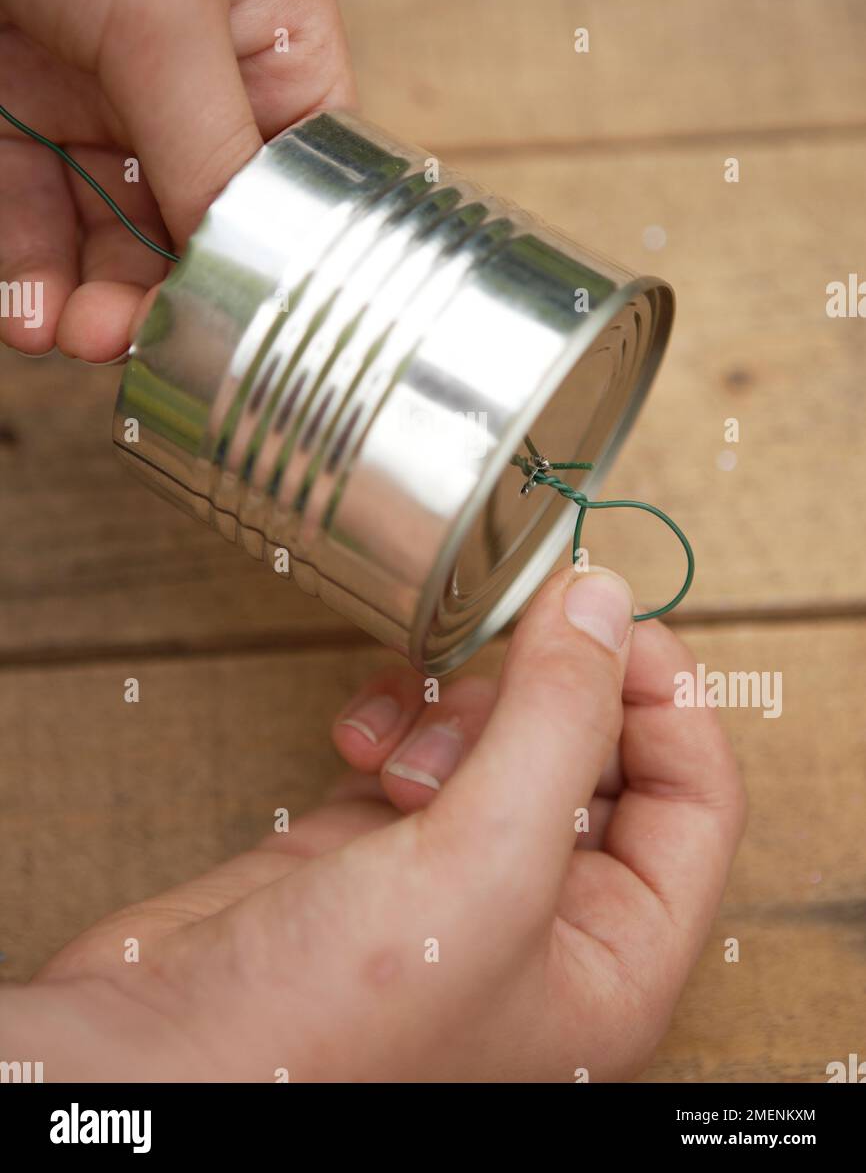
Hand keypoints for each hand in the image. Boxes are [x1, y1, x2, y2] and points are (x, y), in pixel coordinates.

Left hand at [0, 0, 353, 360]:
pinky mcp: (19, 109)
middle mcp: (194, 85)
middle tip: (126, 340)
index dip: (273, 267)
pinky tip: (23, 306)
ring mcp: (102, 100)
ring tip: (66, 337)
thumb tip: (236, 275)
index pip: (300, 191)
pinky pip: (30, 214)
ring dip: (87, 299)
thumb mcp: (165, 12)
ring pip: (107, 237)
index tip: (233, 330)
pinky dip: (25, 268)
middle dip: (161, 296)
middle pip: (196, 232)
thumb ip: (208, 150)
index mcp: (273, 50)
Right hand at [6, 568, 744, 1081]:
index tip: (612, 618)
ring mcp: (454, 875)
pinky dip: (394, 716)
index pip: (696, 802)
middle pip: (598, 754)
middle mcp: (544, 921)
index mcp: (612, 961)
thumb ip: (559, 721)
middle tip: (502, 654)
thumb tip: (604, 604)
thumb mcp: (486, 864)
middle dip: (543, 698)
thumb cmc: (328, 1032)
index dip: (666, 699)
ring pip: (503, 734)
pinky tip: (355, 737)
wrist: (153, 1061)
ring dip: (458, 708)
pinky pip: (419, 737)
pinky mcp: (372, 841)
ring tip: (405, 750)